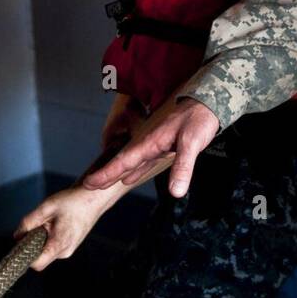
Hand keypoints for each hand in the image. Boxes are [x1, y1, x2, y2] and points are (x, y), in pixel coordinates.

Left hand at [13, 185, 109, 270]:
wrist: (94, 198)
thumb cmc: (73, 201)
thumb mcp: (46, 207)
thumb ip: (28, 222)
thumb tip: (17, 236)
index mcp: (59, 244)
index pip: (37, 264)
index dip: (26, 255)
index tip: (21, 242)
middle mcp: (65, 252)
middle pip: (40, 257)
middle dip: (33, 243)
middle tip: (39, 224)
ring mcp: (69, 250)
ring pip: (46, 251)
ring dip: (42, 239)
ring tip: (51, 221)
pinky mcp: (70, 246)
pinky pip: (53, 247)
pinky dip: (49, 237)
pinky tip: (56, 223)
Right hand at [83, 97, 220, 197]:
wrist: (208, 104)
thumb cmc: (199, 120)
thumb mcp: (192, 144)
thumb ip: (183, 168)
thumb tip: (176, 193)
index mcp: (150, 142)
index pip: (124, 161)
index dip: (107, 173)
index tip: (90, 182)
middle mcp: (149, 144)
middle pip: (124, 162)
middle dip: (106, 174)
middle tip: (88, 185)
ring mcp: (156, 145)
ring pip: (133, 162)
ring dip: (119, 173)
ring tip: (103, 184)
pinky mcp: (165, 146)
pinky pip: (145, 161)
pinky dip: (135, 170)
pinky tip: (130, 178)